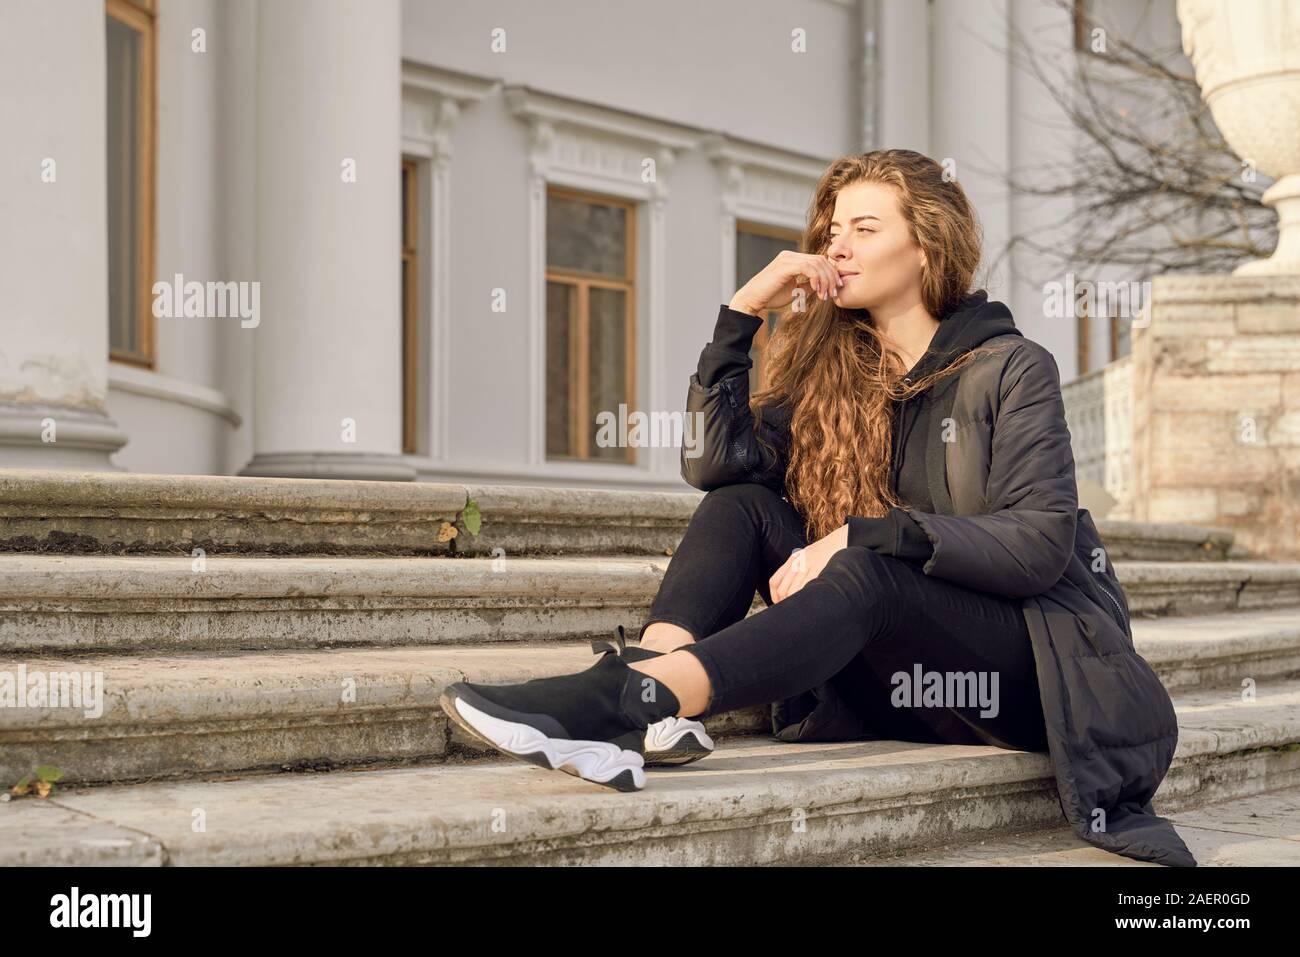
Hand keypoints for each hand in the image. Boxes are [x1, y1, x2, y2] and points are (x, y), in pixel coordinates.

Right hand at [730, 249, 844, 315]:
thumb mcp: (795, 291)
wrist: (751, 300)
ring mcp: (787, 259)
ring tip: (824, 295)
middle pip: (820, 260)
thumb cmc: (770, 297)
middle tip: (833, 293)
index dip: (830, 274)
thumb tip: (823, 285)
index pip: (818, 260)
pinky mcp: (784, 266)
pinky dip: (816, 278)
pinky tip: (817, 290)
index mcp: (792, 259)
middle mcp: (790, 255)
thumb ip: (808, 285)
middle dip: (831, 277)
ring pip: (816, 263)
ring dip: (825, 280)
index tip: (835, 289)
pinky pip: (808, 267)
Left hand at [768, 524, 848, 602]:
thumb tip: (788, 589)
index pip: (775, 581)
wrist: (840, 541)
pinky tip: (810, 601)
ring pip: (793, 591)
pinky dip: (805, 597)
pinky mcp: (818, 571)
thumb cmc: (825, 552)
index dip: (774, 596)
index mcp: (792, 560)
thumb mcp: (806, 556)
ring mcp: (807, 567)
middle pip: (783, 589)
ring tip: (801, 607)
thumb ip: (795, 568)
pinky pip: (806, 589)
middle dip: (785, 602)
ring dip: (795, 602)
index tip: (779, 602)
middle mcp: (797, 563)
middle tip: (792, 608)